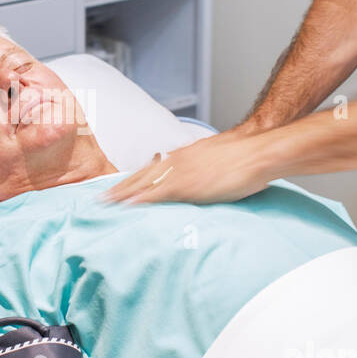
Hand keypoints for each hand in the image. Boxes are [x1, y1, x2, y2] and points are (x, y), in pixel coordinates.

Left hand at [102, 127, 269, 205]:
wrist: (256, 150)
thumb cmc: (242, 155)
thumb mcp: (214, 157)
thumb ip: (200, 167)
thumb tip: (196, 177)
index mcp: (181, 156)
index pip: (149, 169)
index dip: (131, 179)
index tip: (116, 187)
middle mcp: (175, 162)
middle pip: (139, 176)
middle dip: (119, 188)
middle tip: (100, 199)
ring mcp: (179, 173)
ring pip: (142, 184)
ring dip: (122, 195)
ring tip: (105, 204)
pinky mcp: (187, 185)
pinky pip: (157, 194)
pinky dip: (140, 200)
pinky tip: (127, 207)